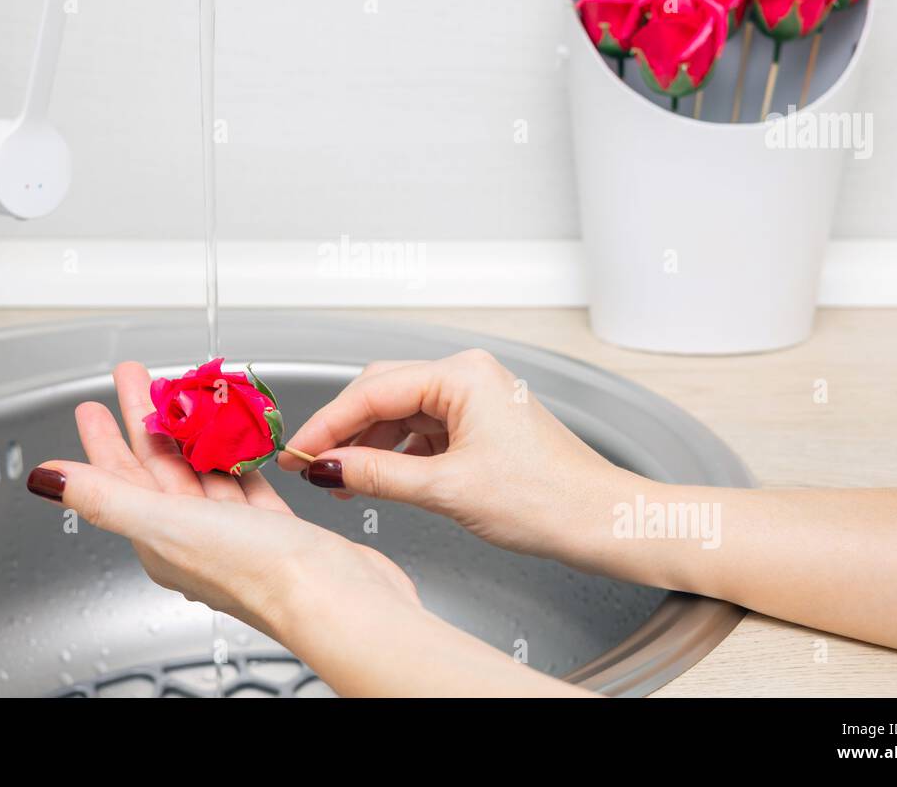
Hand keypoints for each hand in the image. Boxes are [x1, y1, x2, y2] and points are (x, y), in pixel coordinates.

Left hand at [27, 362, 417, 637]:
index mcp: (160, 541)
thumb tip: (46, 480)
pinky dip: (237, 451)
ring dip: (191, 429)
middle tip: (137, 378)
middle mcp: (193, 538)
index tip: (92, 405)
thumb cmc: (259, 572)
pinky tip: (235, 432)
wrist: (334, 597)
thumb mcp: (167, 524)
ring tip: (185, 392)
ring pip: (203, 470)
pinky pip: (245, 479)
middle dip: (145, 420)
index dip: (103, 441)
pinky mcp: (274, 527)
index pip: (119, 481)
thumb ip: (105, 497)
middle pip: (159, 468)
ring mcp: (235, 533)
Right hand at [278, 349, 651, 568]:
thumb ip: (378, 475)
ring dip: (368, 445)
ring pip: (401, 413)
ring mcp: (475, 399)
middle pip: (384, 393)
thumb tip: (327, 466)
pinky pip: (422, 430)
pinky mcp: (480, 424)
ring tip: (339, 480)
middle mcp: (469, 376)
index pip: (373, 390)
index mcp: (462, 375)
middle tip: (308, 463)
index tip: (296, 450)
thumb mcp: (447, 490)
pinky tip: (376, 479)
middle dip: (344, 430)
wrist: (600, 521)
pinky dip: (395, 453)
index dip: (327, 422)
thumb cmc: (548, 499)